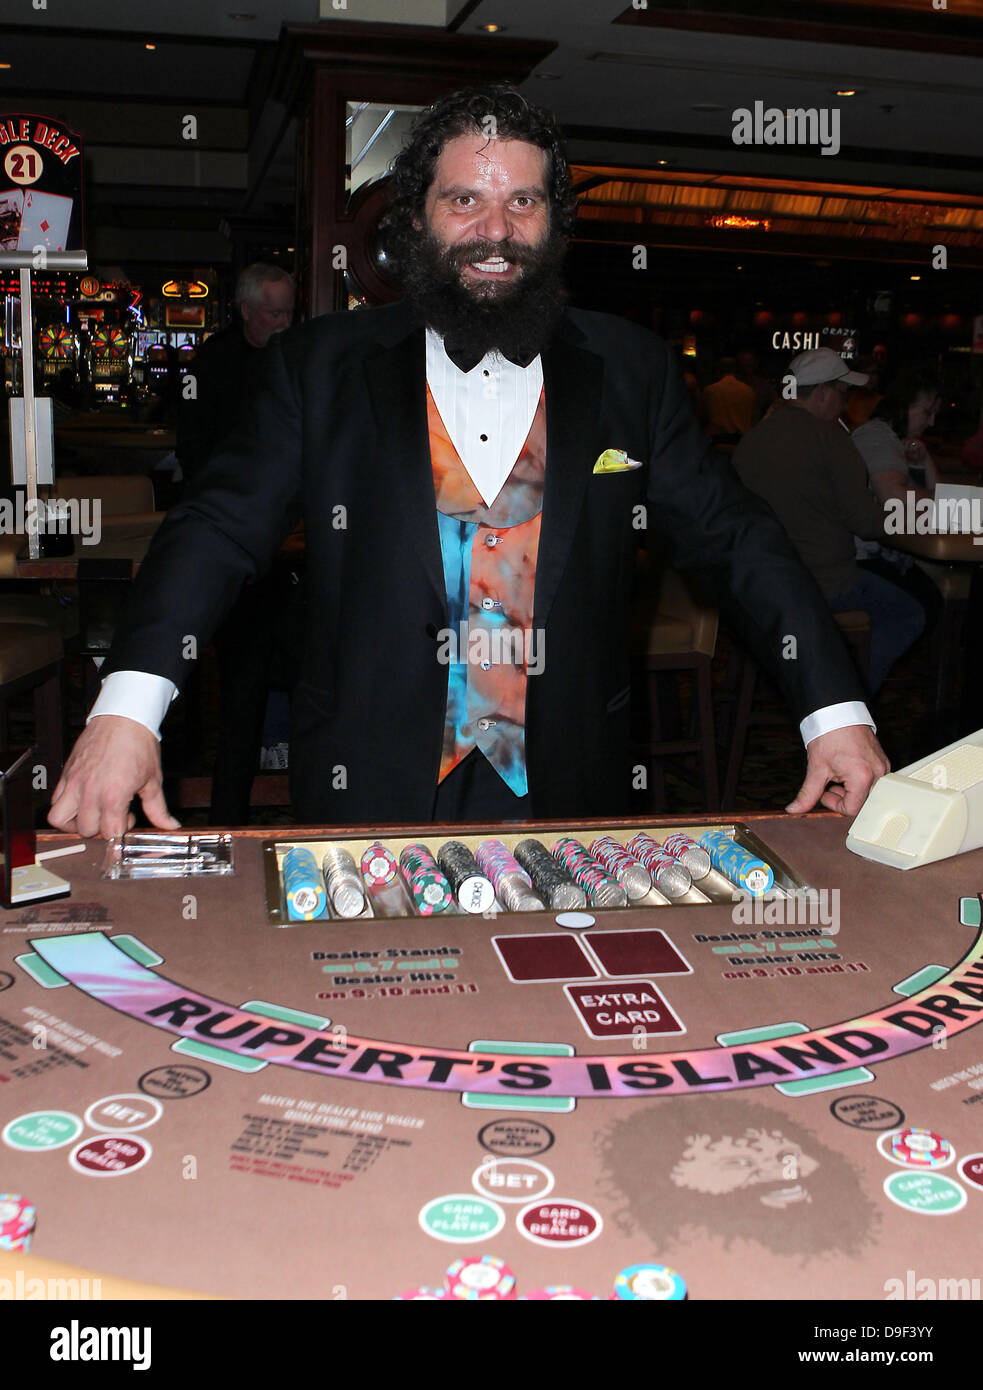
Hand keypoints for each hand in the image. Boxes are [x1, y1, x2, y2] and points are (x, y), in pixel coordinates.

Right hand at [48, 715, 180, 838]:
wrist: (123, 717)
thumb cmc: (139, 745)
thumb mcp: (153, 780)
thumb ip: (158, 808)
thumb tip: (170, 825)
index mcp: (113, 795)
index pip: (110, 833)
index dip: (121, 832)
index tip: (128, 818)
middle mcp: (90, 791)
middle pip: (86, 830)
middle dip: (101, 828)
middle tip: (114, 812)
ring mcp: (74, 782)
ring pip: (60, 820)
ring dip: (76, 823)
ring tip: (92, 812)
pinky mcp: (65, 774)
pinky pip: (54, 801)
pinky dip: (64, 808)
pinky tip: (82, 800)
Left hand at [786, 724, 889, 817]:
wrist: (838, 714)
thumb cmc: (829, 736)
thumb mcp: (816, 769)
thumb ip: (807, 794)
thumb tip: (794, 810)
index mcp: (862, 777)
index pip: (851, 809)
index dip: (834, 804)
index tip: (824, 792)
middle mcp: (878, 774)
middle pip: (862, 804)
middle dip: (844, 798)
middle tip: (830, 785)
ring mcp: (883, 769)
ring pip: (868, 795)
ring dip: (851, 791)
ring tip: (838, 776)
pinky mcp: (883, 764)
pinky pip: (873, 783)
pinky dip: (859, 783)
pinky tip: (847, 771)